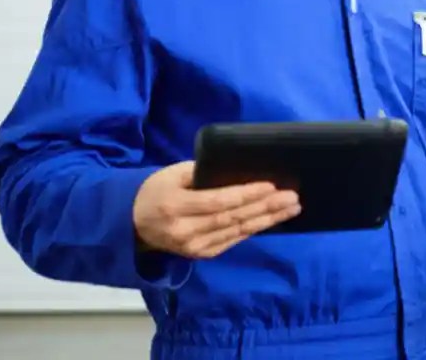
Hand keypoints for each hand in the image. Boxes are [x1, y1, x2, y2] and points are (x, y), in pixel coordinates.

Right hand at [132, 161, 300, 258]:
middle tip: (292, 198)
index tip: (271, 186)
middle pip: (233, 218)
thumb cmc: (156, 190)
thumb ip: (202, 173)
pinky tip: (271, 220)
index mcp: (175, 206)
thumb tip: (238, 170)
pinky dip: (253, 230)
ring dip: (267, 220)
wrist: (132, 222)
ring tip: (290, 208)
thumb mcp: (172, 174)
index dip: (247, 195)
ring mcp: (193, 247)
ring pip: (236, 232)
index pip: (218, 201)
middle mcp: (185, 230)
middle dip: (266, 207)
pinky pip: (232, 241)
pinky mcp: (200, 255)